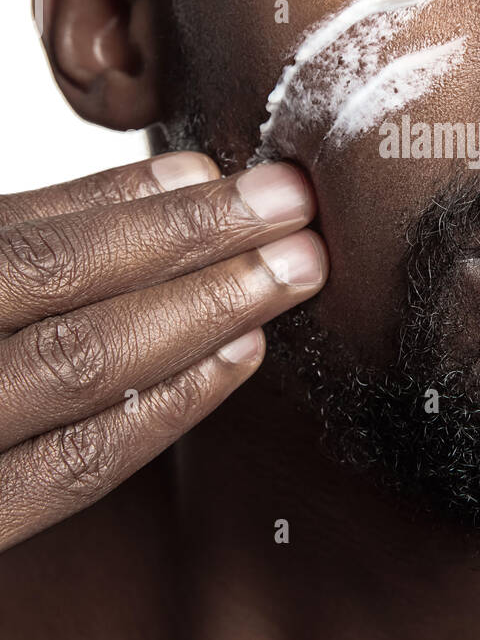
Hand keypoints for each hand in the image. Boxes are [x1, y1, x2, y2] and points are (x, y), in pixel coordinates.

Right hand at [0, 153, 326, 551]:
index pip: (23, 232)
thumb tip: (173, 189)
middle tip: (293, 205)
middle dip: (189, 237)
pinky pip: (72, 468)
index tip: (221, 171)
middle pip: (57, 281)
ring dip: (200, 310)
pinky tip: (235, 359)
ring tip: (288, 270)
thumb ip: (20, 245)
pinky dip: (162, 407)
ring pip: (78, 366)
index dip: (131, 196)